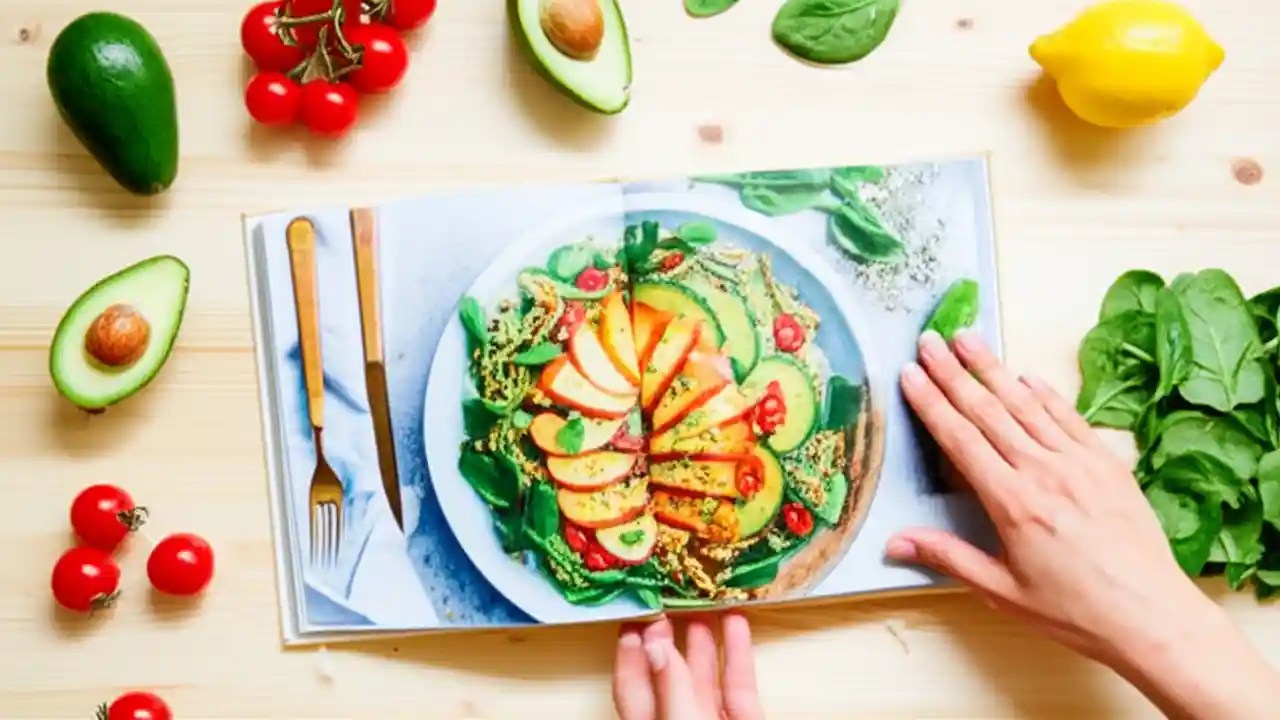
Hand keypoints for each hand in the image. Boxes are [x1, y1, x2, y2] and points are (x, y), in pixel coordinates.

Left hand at [612, 614, 762, 719]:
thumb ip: (671, 687)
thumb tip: (655, 644)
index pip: (632, 685)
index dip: (631, 648)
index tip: (635, 611)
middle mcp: (679, 719)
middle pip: (668, 673)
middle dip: (667, 633)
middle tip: (668, 596)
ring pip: (704, 675)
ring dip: (704, 636)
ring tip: (703, 599)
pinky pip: (739, 684)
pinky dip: (738, 652)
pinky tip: (737, 620)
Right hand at [889, 329, 1275, 718]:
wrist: (1151, 615)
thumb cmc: (1075, 611)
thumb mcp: (1002, 591)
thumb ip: (948, 557)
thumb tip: (895, 541)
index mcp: (1012, 504)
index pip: (961, 440)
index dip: (932, 403)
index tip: (910, 373)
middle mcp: (1044, 473)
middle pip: (988, 411)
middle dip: (954, 373)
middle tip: (930, 340)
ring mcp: (1079, 463)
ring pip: (1026, 405)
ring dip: (994, 370)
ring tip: (969, 339)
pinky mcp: (1107, 464)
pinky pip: (1069, 418)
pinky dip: (1044, 394)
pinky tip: (1024, 376)